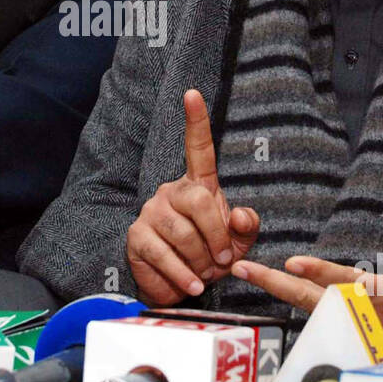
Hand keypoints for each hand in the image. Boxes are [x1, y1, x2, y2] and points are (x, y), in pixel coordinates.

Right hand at [126, 89, 260, 305]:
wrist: (180, 287)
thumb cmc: (211, 257)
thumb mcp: (238, 243)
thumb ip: (245, 227)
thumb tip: (239, 215)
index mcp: (198, 186)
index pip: (198, 148)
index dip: (196, 121)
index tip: (193, 94)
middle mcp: (172, 191)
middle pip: (199, 201)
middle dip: (217, 236)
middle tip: (222, 260)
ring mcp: (151, 212)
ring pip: (182, 232)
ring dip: (200, 260)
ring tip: (205, 274)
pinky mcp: (137, 237)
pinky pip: (163, 254)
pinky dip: (182, 274)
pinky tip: (192, 284)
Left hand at [232, 195, 382, 362]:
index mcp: (382, 296)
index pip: (344, 282)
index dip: (319, 272)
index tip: (293, 262)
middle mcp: (359, 314)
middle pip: (310, 299)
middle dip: (276, 283)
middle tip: (245, 268)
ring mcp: (349, 326)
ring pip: (306, 307)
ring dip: (277, 290)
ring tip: (247, 271)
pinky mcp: (345, 332)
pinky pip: (313, 316)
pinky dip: (290, 302)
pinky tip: (268, 287)